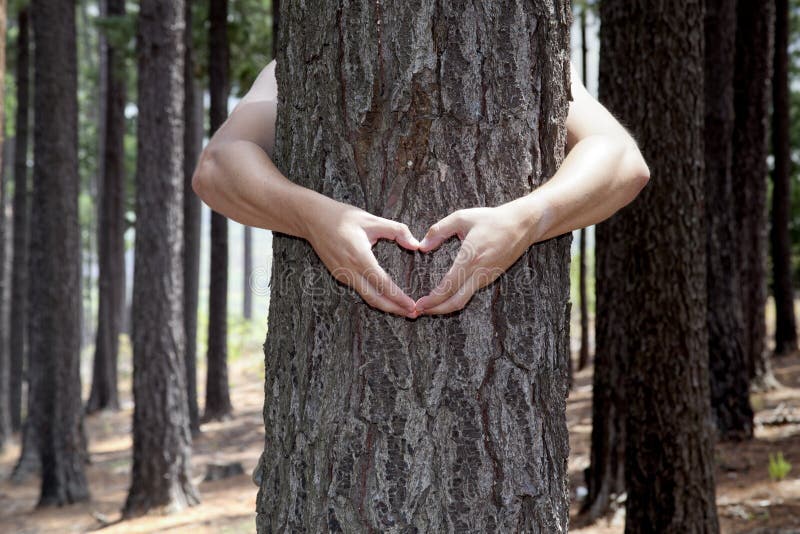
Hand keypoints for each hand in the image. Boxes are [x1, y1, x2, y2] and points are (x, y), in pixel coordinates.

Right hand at [304, 198, 420, 317]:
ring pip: (366, 297)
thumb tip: (416, 244)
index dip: (399, 298)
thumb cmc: (342, 217)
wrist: (312, 219)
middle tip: (412, 314)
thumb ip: (397, 230)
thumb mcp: (372, 219)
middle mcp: (350, 271)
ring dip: (385, 305)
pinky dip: (374, 297)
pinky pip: (359, 290)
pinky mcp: (339, 275)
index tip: (413, 305)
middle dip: (394, 309)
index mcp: (360, 258)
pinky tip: (385, 297)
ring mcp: (343, 275)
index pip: (383, 284)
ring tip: (402, 309)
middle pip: (375, 299)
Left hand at [415, 202, 536, 314]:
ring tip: (429, 305)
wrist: (523, 225)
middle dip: (436, 310)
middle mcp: (479, 273)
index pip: (448, 287)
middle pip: (456, 302)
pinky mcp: (491, 278)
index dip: (432, 300)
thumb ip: (439, 230)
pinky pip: (471, 293)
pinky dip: (455, 298)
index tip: (418, 304)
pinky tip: (445, 294)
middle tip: (419, 311)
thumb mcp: (462, 217)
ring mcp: (486, 278)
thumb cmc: (492, 219)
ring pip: (464, 300)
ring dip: (445, 306)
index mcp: (470, 259)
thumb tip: (422, 246)